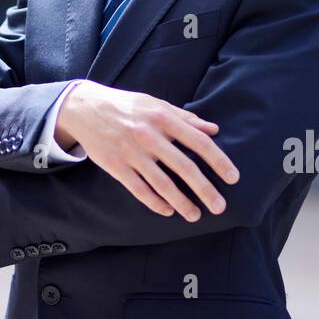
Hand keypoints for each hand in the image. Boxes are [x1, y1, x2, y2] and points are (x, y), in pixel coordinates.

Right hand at [56, 80, 238, 220]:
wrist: (85, 107)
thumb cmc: (126, 106)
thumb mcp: (155, 104)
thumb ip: (185, 118)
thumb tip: (213, 129)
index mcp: (163, 117)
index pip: (199, 141)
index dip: (218, 161)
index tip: (232, 178)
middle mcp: (149, 135)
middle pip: (184, 167)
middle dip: (205, 189)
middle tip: (220, 206)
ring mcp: (131, 153)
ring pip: (162, 184)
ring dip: (182, 202)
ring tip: (195, 215)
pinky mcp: (115, 166)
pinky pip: (139, 189)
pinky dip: (155, 202)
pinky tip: (167, 210)